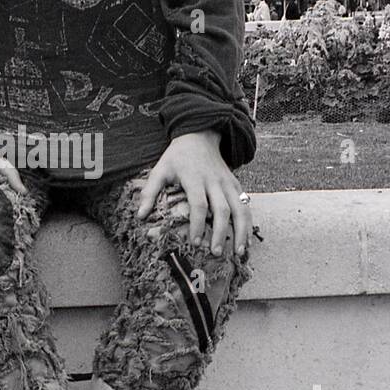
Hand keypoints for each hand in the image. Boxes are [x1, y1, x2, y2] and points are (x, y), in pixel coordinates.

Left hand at [136, 131, 251, 256]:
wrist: (199, 136)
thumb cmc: (177, 157)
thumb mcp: (160, 169)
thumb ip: (150, 192)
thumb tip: (140, 216)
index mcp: (194, 178)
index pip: (198, 203)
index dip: (198, 224)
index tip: (195, 242)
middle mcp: (214, 181)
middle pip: (222, 209)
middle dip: (221, 233)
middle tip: (216, 253)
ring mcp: (228, 183)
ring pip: (240, 208)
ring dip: (241, 231)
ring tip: (240, 252)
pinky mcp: (236, 184)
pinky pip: (246, 205)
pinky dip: (249, 224)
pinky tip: (247, 240)